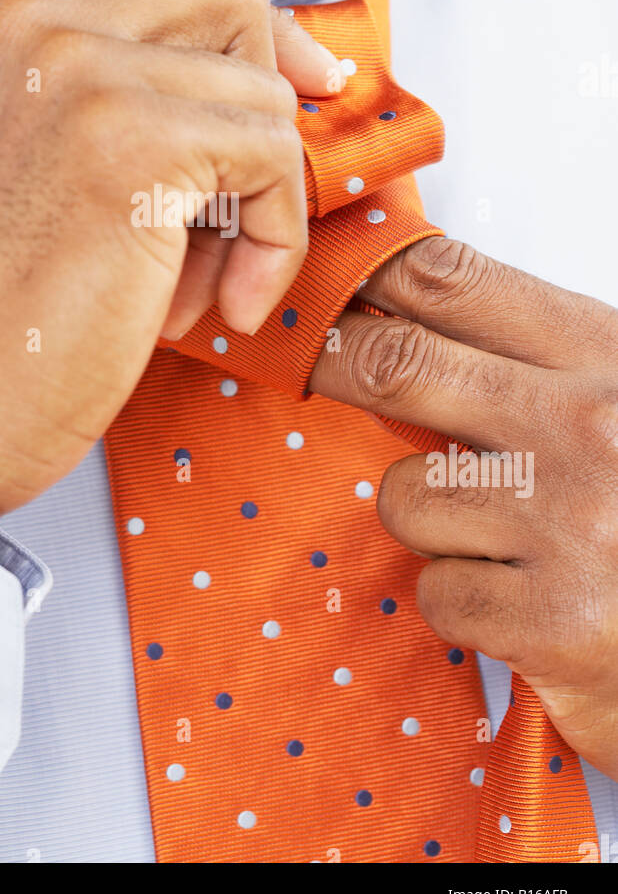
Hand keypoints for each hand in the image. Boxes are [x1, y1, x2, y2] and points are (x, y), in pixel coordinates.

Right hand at [0, 0, 341, 543]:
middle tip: (262, 192)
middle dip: (273, 92)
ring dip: (259, 203)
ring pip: (264, 94)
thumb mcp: (31, 167)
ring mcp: (77, 72)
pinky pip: (274, 157)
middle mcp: (28, 22)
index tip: (293, 98)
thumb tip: (265, 78)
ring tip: (198, 284)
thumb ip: (111, 104)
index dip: (246, 45)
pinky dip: (274, 241)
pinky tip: (220, 306)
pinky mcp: (131, 142)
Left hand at [309, 235, 617, 778]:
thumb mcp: (616, 399)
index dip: (364, 274)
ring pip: (405, 496)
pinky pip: (437, 592)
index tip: (321, 284)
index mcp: (603, 356)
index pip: (450, 280)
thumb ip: (529, 362)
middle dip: (331, 363)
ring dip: (427, 521)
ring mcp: (568, 521)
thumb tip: (401, 319)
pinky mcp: (553, 619)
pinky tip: (522, 604)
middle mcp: (585, 427)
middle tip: (305, 365)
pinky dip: (464, 606)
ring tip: (498, 540)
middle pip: (397, 365)